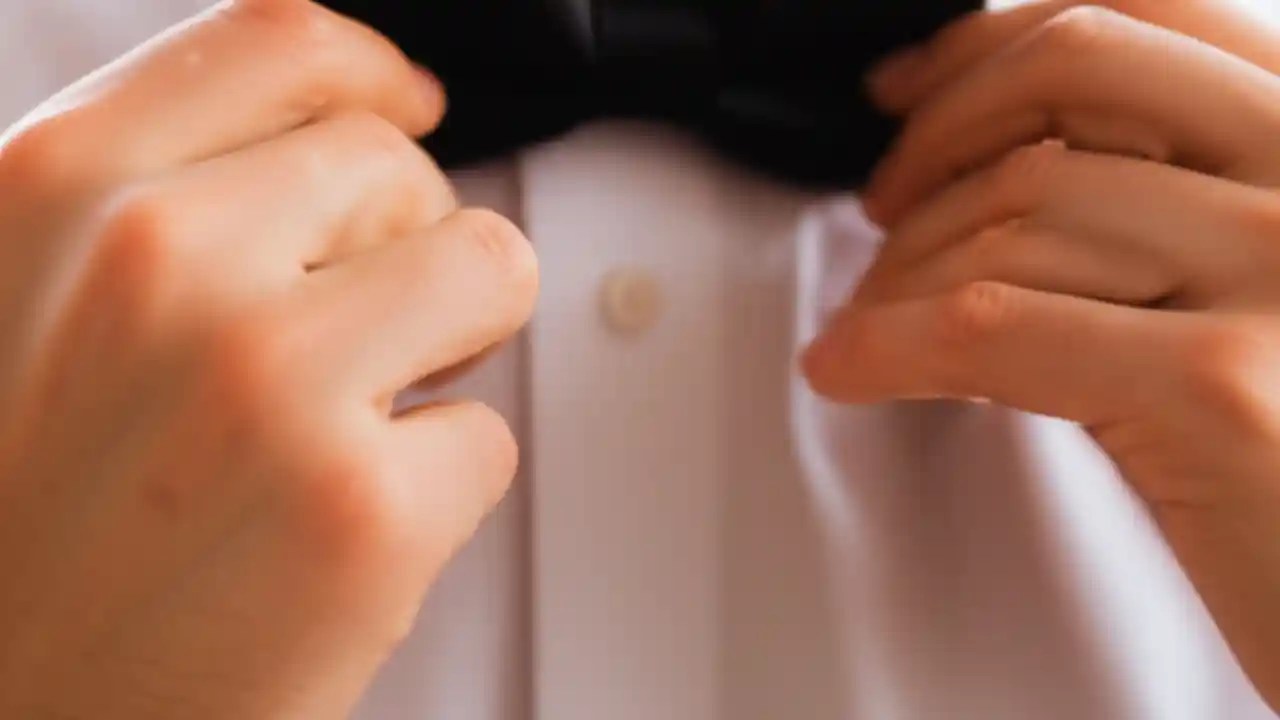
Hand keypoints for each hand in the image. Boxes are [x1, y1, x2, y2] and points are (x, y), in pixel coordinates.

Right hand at [0, 1, 535, 717]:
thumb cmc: (22, 531)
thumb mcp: (25, 301)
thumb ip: (151, 196)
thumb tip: (335, 118)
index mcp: (56, 193)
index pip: (280, 44)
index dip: (368, 72)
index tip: (407, 104)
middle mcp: (157, 266)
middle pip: (398, 165)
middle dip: (401, 246)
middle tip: (348, 342)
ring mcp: (268, 384)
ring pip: (489, 265)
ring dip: (451, 340)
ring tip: (360, 419)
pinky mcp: (364, 513)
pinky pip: (489, 432)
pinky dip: (438, 484)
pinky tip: (334, 532)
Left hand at [804, 6, 1279, 711]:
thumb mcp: (1251, 297)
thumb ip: (1159, 216)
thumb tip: (988, 164)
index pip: (1146, 17)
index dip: (997, 41)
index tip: (912, 88)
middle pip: (1073, 71)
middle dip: (938, 131)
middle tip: (880, 204)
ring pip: (1013, 212)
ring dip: (901, 268)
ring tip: (869, 321)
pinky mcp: (1218, 385)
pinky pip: (988, 325)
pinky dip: (888, 343)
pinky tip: (849, 367)